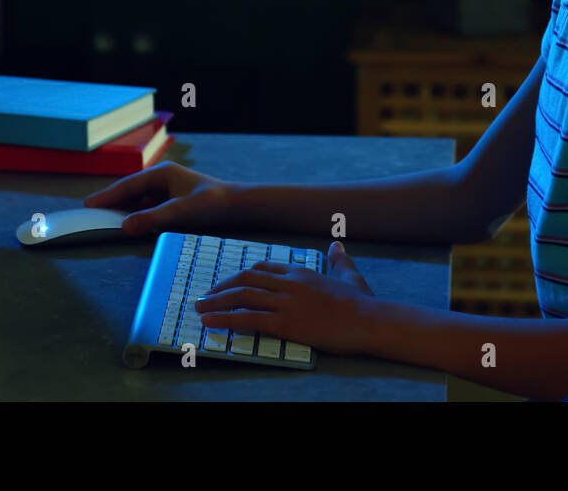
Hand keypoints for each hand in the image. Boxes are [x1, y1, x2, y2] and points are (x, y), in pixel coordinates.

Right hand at [83, 160, 233, 236]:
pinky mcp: (172, 201)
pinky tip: (130, 224)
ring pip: (138, 200)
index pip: (128, 185)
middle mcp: (162, 179)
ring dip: (123, 210)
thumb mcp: (182, 212)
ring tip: (104, 220)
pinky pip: (148, 207)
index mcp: (162, 174)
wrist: (237, 206)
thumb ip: (154, 219)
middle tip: (89, 214)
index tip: (88, 205)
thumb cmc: (213, 204)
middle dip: (111, 202)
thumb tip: (125, 226)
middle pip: (130, 191)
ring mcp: (167, 190)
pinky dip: (137, 215)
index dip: (107, 196)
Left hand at [193, 241, 376, 355]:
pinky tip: (211, 324)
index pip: (262, 267)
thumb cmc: (361, 301)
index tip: (226, 283)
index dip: (239, 275)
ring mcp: (286, 302)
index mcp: (300, 271)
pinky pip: (249, 319)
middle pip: (245, 279)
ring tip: (199, 309)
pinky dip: (225, 320)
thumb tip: (336, 244)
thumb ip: (339, 259)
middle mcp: (289, 283)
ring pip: (242, 297)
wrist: (368, 320)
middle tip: (204, 297)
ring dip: (216, 303)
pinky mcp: (286, 323)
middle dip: (221, 287)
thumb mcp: (349, 274)